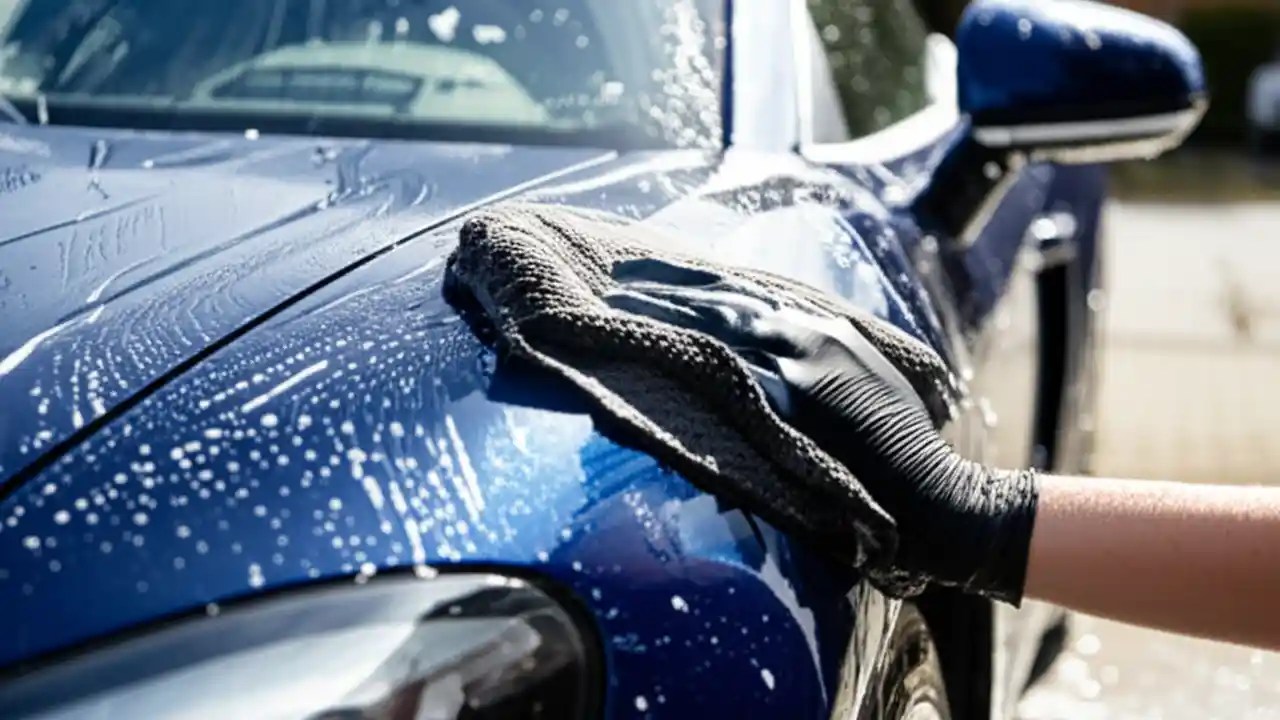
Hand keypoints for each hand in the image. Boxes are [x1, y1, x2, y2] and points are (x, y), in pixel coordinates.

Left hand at [606, 258, 1038, 603]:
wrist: (932, 494)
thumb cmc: (902, 452)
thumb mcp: (865, 389)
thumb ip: (821, 368)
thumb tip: (776, 372)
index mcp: (826, 328)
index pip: (749, 293)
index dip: (701, 280)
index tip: (659, 273)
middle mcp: (808, 334)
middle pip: (723, 296)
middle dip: (668, 282)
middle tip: (618, 273)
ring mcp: (798, 363)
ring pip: (715, 321)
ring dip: (664, 308)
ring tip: (616, 297)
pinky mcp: (790, 397)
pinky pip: (724, 367)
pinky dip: (685, 352)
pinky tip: (648, 346)